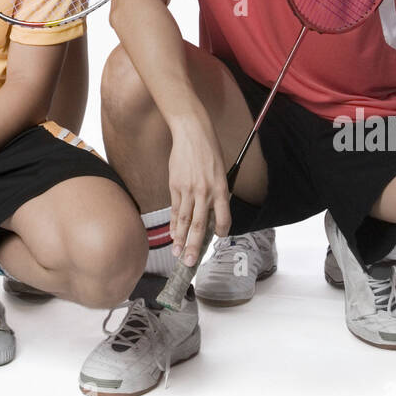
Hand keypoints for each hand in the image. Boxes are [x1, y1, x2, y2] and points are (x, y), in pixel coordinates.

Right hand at [167, 115, 231, 266]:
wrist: (192, 132)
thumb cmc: (209, 151)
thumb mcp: (220, 172)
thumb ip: (216, 193)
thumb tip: (212, 213)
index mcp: (220, 188)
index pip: (223, 218)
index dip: (220, 231)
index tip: (216, 239)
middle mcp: (204, 192)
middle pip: (198, 225)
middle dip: (194, 246)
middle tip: (190, 263)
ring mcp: (188, 189)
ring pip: (183, 220)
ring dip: (180, 239)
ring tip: (178, 254)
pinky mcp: (175, 185)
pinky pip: (174, 209)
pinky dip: (173, 224)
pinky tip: (172, 234)